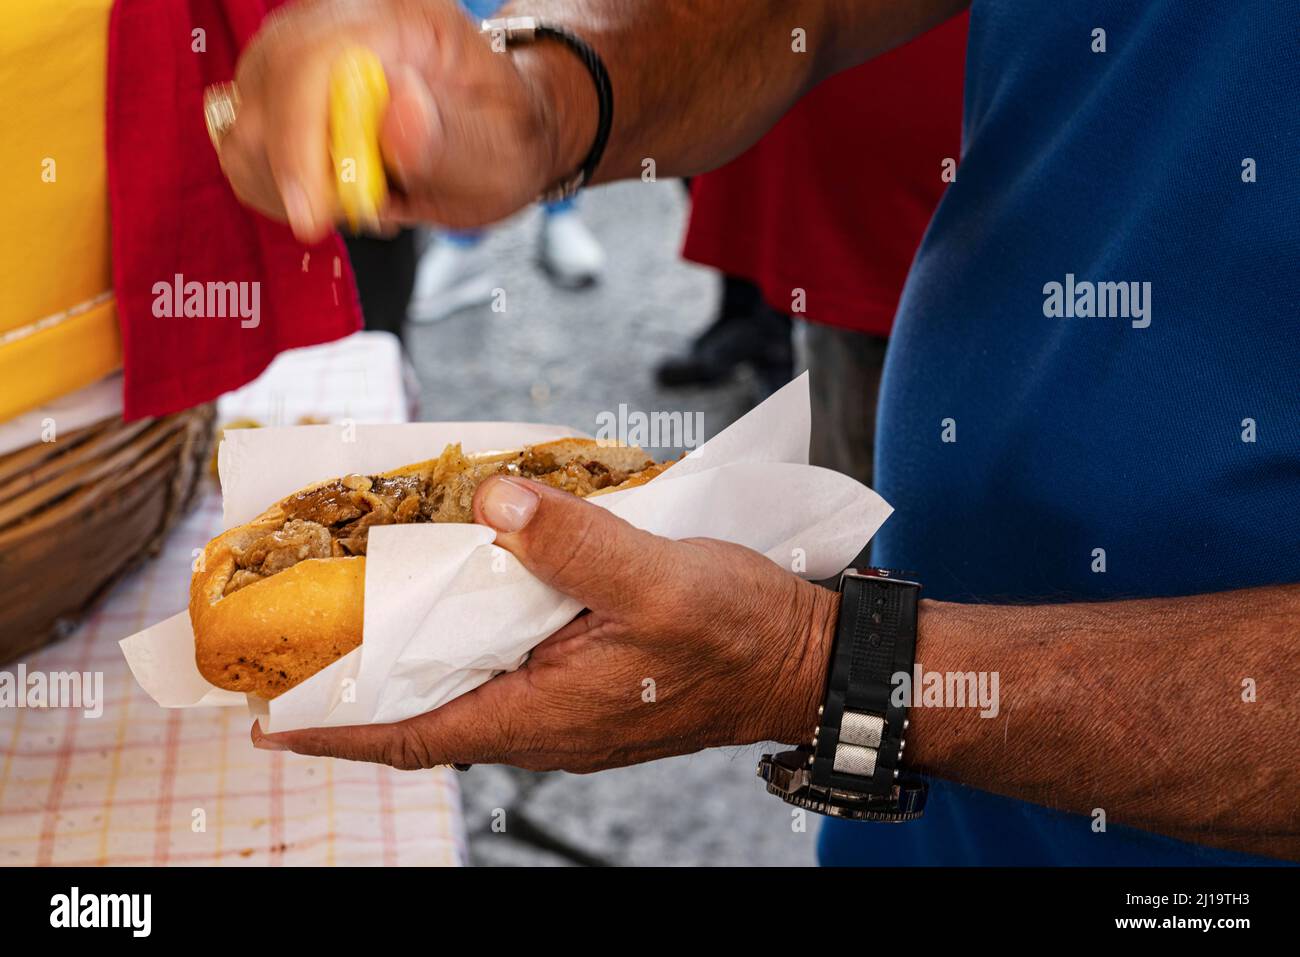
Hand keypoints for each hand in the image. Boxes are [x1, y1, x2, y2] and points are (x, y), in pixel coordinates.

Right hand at [216, 0, 593, 240]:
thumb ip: (454, 139)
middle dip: (293, 170)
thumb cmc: (503, 139)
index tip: (311, 211)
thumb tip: (402, 116)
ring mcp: (301, 55)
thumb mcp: (503, 151)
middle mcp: (339, 22)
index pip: (315, 58)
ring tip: (362, 201)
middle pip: (266, 85)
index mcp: (401, 19)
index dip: (301, 138)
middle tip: (353, 215)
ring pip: (245, 121)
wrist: (493, 138)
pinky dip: (278, 188)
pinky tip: (335, 197)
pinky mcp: (281, 94)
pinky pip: (247, 147)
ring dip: (286, 184)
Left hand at [252, 475, 839, 770]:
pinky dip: (469, 636)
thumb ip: (570, 541)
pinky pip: (507, 667)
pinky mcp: (588, 683)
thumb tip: (492, 500)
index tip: (268, 721)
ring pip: (466, 688)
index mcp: (543, 713)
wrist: (801, 659)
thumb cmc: (737, 633)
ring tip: (365, 610)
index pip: (412, 736)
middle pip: (426, 712)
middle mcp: (543, 722)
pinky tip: (466, 588)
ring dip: (413, 659)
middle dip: (360, 689)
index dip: (336, 731)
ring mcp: (566, 706)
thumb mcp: (656, 578)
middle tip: (302, 644)